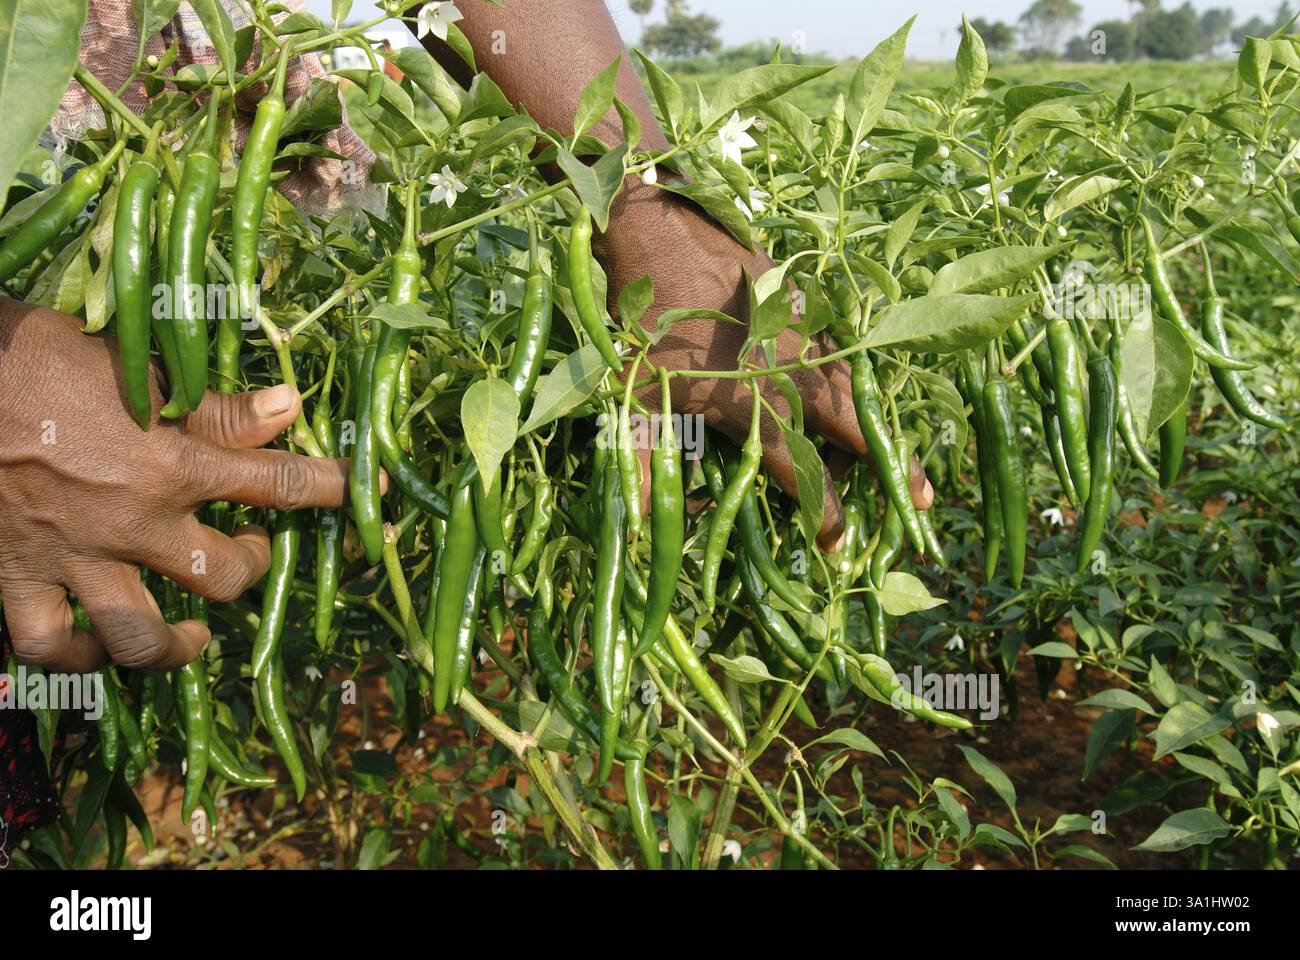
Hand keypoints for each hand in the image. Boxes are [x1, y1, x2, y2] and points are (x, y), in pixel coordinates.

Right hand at [0, 299, 356, 671]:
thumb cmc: (47, 358)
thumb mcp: (143, 371)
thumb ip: (217, 407)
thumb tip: (291, 405)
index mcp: (173, 462)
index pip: (276, 482)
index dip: (331, 490)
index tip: (366, 495)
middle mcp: (134, 522)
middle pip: (222, 576)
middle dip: (252, 567)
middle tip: (253, 550)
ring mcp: (75, 557)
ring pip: (143, 636)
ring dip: (178, 645)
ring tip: (194, 636)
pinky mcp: (15, 576)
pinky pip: (50, 645)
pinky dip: (77, 655)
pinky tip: (97, 645)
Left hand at [597, 181, 933, 550]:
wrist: (659, 232)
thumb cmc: (640, 320)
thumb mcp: (630, 397)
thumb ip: (642, 462)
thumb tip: (638, 527)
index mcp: (753, 404)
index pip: (801, 471)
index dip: (822, 512)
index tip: (837, 543)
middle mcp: (790, 374)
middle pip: (854, 429)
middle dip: (891, 468)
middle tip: (922, 500)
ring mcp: (802, 334)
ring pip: (854, 387)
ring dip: (876, 422)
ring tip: (896, 454)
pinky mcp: (802, 300)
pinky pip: (842, 347)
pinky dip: (855, 377)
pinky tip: (857, 390)